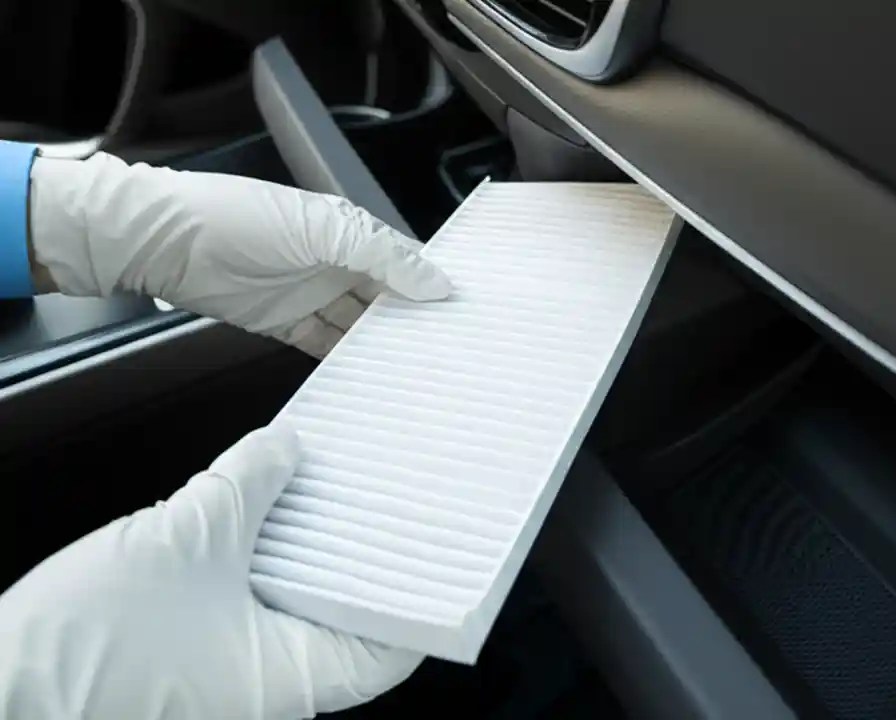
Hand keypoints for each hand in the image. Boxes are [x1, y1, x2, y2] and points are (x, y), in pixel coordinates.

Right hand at [0, 425, 423, 718]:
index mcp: (294, 677)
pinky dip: (270, 557)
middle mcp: (273, 681)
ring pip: (301, 604)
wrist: (0, 685)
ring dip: (317, 550)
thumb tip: (290, 447)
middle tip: (398, 500)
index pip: (394, 646)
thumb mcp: (190, 538)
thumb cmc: (91, 644)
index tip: (451, 546)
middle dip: (372, 557)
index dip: (427, 596)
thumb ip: (251, 484)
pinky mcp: (199, 651)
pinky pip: (255, 600)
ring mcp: (235, 669)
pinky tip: (270, 506)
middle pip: (351, 617)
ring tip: (341, 489)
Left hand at [27, 152, 450, 356]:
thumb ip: (382, 256)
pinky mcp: (286, 324)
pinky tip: (370, 378)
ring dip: (382, 346)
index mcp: (350, 233)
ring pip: (359, 327)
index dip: (432, 285)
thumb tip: (436, 282)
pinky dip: (346, 362)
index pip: (404, 262)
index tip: (462, 314)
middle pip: (386, 299)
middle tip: (446, 352)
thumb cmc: (241, 219)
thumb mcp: (323, 230)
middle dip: (413, 322)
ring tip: (415, 372)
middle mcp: (336, 264)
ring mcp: (311, 295)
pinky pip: (326, 346)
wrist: (167, 242)